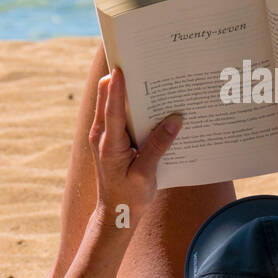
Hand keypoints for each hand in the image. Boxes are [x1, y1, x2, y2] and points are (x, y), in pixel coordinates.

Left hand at [88, 68, 181, 226]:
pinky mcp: (111, 139)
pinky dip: (131, 105)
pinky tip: (152, 103)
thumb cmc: (130, 198)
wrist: (116, 214)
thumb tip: (175, 120)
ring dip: (128, 91)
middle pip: (108, 98)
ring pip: (112, 103)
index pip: (112, 110)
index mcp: (109, 145)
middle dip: (122, 80)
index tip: (120, 67)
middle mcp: (102, 135)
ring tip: (150, 77)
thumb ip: (158, 146)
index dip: (116, 88)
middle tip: (142, 63)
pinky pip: (118, 115)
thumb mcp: (146, 175)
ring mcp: (105, 136)